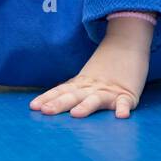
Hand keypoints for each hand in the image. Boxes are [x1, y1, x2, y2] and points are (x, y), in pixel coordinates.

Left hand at [30, 16, 152, 118]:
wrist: (127, 45)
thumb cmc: (104, 69)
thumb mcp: (85, 78)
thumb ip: (71, 90)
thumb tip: (49, 101)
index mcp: (81, 84)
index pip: (61, 91)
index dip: (48, 98)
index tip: (33, 106)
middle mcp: (91, 87)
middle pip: (74, 95)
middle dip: (59, 104)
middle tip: (46, 111)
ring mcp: (109, 91)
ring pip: (96, 99)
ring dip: (86, 106)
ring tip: (76, 114)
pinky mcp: (127, 94)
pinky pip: (124, 102)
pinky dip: (123, 108)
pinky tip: (121, 116)